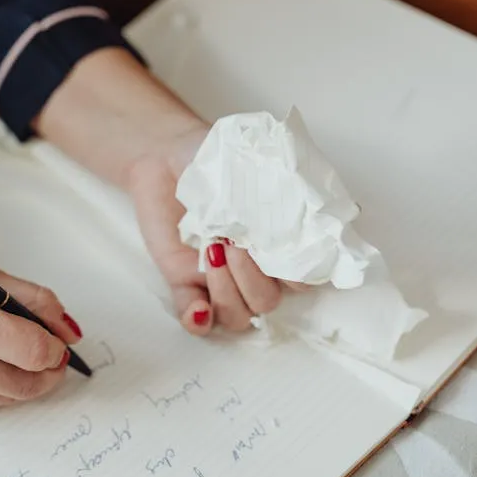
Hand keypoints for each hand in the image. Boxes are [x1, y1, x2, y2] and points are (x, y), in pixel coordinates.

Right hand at [0, 253, 81, 412]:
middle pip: (28, 384)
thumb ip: (34, 300)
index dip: (56, 350)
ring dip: (23, 380)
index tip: (59, 343)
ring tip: (14, 354)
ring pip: (9, 397)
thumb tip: (70, 332)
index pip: (36, 352)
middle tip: (50, 356)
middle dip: (48, 372)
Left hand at [125, 127, 301, 333]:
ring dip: (227, 292)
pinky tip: (197, 307)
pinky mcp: (186, 284)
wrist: (166, 156)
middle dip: (253, 277)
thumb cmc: (217, 159)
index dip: (297, 272)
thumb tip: (310, 209)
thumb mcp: (254, 166)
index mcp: (282, 244)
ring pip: (238, 315)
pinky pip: (198, 321)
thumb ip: (284, 189)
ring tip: (211, 252)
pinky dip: (198, 320)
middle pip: (268, 301)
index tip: (278, 244)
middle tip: (232, 240)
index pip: (305, 278)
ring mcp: (221, 280)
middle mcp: (256, 269)